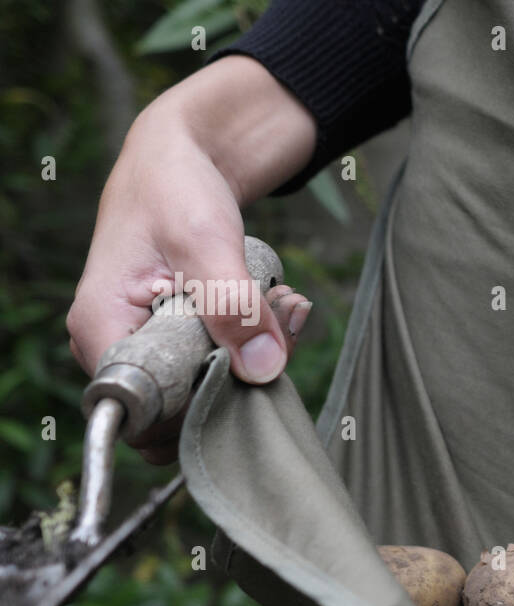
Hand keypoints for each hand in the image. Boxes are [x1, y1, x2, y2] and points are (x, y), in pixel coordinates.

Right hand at [65, 57, 314, 463]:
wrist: (185, 155)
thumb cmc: (176, 187)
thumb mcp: (205, 241)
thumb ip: (232, 306)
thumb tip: (261, 369)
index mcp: (100, 329)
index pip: (143, 414)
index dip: (199, 408)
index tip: (248, 367)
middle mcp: (120, 346)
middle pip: (184, 406)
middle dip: (244, 373)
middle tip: (283, 322)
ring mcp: (153, 345)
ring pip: (215, 386)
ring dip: (264, 353)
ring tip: (285, 303)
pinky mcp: (185, 338)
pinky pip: (227, 362)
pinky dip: (263, 340)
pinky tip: (282, 303)